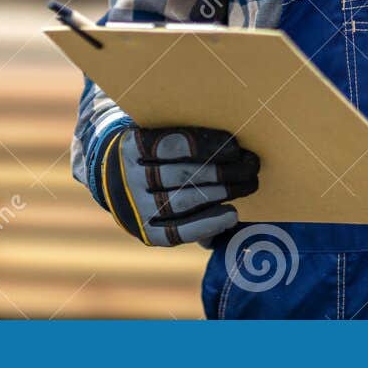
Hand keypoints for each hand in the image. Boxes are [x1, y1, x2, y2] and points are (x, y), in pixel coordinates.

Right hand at [95, 125, 260, 246]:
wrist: (116, 182)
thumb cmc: (150, 152)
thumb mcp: (153, 133)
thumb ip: (180, 134)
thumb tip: (228, 138)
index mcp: (130, 147)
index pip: (171, 145)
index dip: (206, 145)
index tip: (235, 145)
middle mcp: (130, 179)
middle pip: (183, 175)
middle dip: (223, 170)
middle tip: (251, 163)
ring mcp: (138, 208)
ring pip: (186, 201)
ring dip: (223, 192)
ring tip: (249, 182)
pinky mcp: (149, 234)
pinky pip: (182, 231)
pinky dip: (210, 222)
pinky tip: (232, 214)